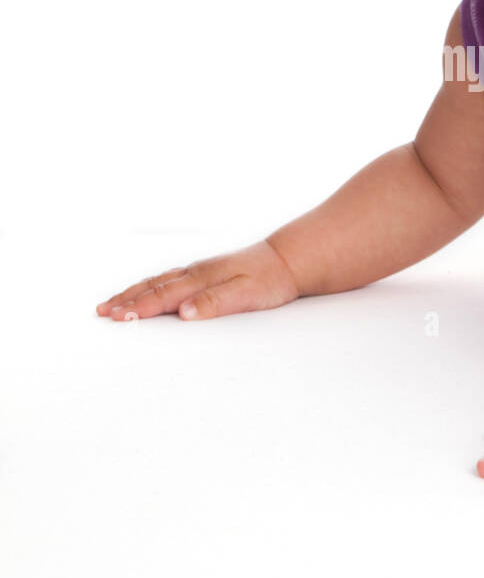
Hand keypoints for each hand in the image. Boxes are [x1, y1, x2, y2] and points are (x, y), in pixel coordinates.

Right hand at [96, 239, 301, 321]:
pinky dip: (149, 286)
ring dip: (132, 293)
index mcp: (201, 279)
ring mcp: (198, 271)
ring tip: (111, 304)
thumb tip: (184, 313)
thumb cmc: (268, 279)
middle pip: (153, 287)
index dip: (138, 308)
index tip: (117, 317)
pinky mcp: (204, 273)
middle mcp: (195, 273)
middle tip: (102, 312)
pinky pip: (168, 279)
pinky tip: (144, 291)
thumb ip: (215, 303)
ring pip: (157, 282)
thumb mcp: (246, 294)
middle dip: (125, 300)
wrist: (286, 260)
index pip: (163, 296)